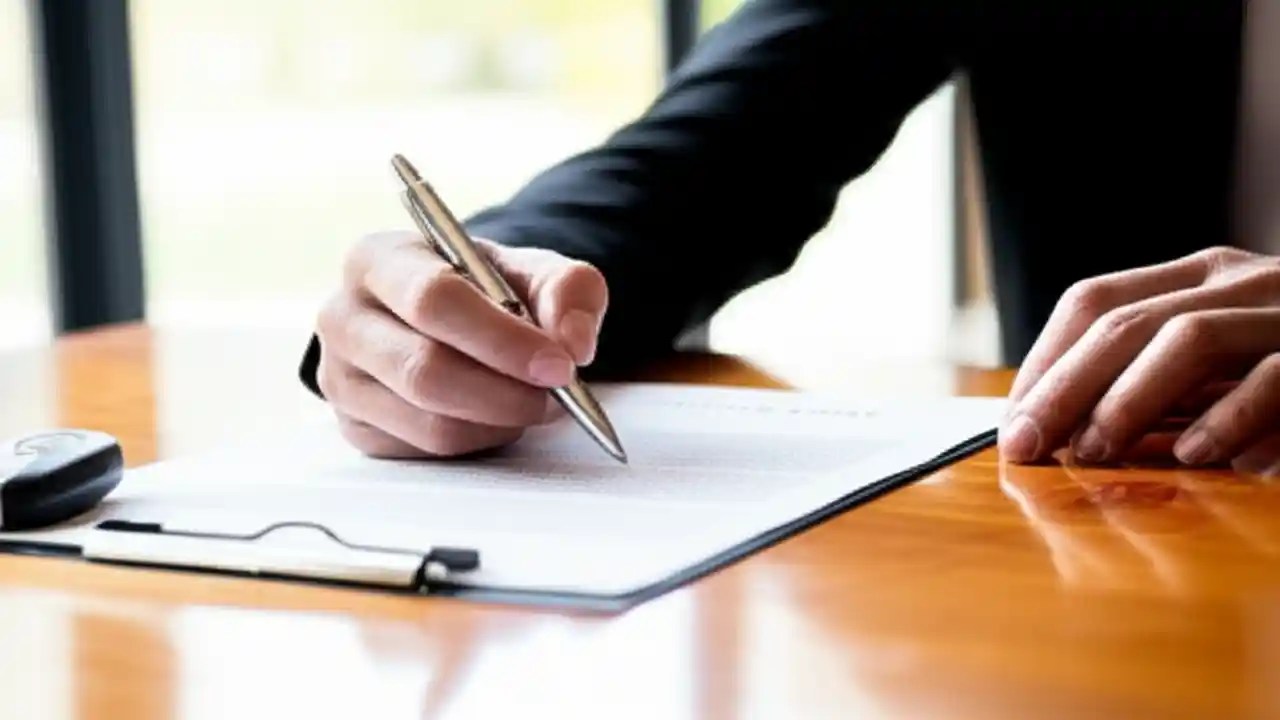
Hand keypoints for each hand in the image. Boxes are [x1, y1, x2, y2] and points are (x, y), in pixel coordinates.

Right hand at [314, 231, 606, 457]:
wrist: (447, 319)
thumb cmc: (483, 290)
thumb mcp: (532, 271)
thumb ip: (567, 290)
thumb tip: (573, 342)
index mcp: (378, 259)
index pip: (433, 300)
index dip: (501, 339)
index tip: (558, 365)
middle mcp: (344, 317)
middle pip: (425, 370)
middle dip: (505, 392)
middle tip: (556, 395)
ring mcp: (340, 379)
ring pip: (429, 422)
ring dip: (498, 421)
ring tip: (531, 402)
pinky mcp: (355, 429)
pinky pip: (426, 452)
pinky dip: (478, 441)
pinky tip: (495, 416)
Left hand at [998, 246, 1279, 474]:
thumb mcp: (1219, 368)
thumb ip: (1153, 384)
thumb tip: (1055, 431)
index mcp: (1200, 278)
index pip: (1094, 302)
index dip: (1043, 363)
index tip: (1013, 423)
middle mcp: (1240, 282)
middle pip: (1125, 321)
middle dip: (1063, 388)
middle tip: (1025, 447)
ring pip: (1188, 338)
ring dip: (1127, 400)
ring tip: (1092, 452)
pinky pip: (1271, 377)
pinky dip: (1226, 418)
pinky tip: (1192, 454)